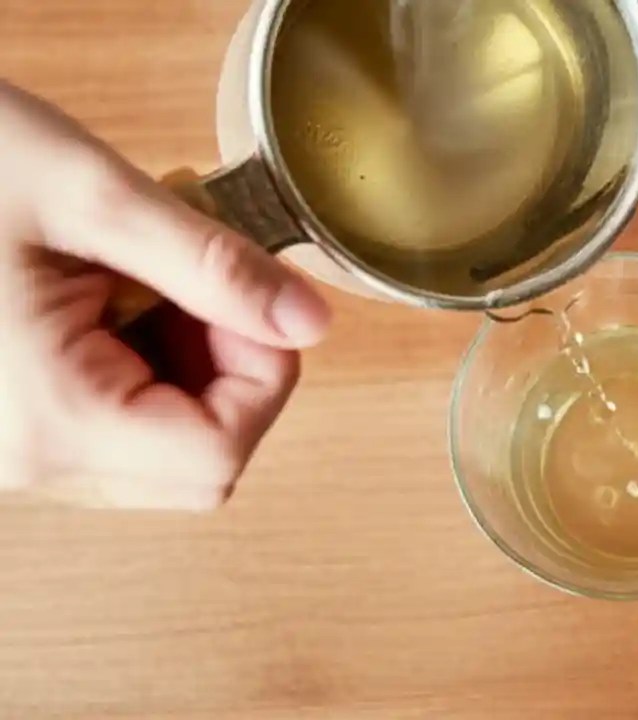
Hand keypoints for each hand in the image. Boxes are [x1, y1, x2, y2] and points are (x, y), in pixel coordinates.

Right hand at [0, 82, 330, 509]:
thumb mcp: (89, 196)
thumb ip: (213, 267)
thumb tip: (308, 322)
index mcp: (49, 418)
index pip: (220, 453)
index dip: (264, 376)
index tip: (252, 298)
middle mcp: (24, 458)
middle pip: (197, 464)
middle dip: (229, 369)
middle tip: (201, 280)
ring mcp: (11, 449)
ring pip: (158, 448)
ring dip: (186, 364)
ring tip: (144, 272)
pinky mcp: (7, 423)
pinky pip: (110, 425)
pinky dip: (139, 364)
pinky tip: (111, 291)